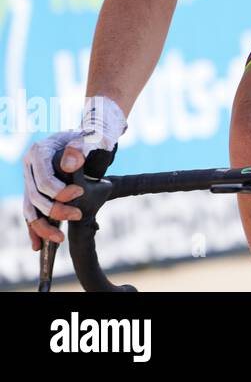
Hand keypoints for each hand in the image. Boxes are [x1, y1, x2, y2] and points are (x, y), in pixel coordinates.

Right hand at [23, 131, 87, 249]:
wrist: (86, 140)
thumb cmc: (89, 138)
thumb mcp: (88, 137)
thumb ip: (81, 147)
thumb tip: (71, 163)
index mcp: (39, 151)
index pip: (43, 177)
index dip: (58, 190)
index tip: (79, 194)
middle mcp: (30, 167)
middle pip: (35, 196)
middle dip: (55, 210)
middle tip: (76, 216)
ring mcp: (30, 181)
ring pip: (30, 208)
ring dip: (43, 226)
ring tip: (59, 239)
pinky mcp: (34, 192)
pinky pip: (31, 213)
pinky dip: (34, 229)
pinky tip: (38, 245)